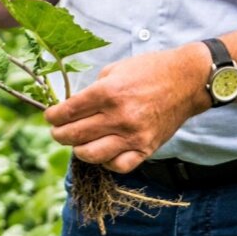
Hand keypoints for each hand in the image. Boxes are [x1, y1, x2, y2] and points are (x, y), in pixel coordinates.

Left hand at [44, 43, 211, 173]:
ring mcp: (133, 136)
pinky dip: (106, 162)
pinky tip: (102, 152)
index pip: (69, 111)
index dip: (53, 117)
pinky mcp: (147, 148)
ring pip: (92, 155)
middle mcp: (119, 116)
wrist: (186, 81)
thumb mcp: (115, 70)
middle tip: (57, 132)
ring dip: (78, 151)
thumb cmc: (150, 70)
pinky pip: (119, 166)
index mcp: (108, 92)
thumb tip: (73, 106)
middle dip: (59, 134)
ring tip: (76, 144)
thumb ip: (93, 89)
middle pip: (75, 135)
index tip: (49, 117)